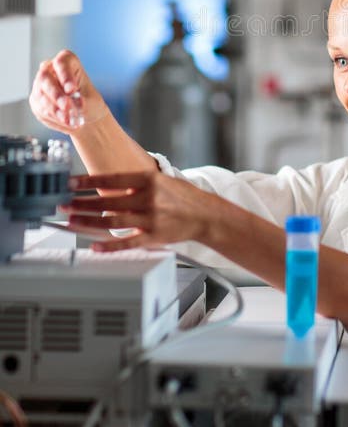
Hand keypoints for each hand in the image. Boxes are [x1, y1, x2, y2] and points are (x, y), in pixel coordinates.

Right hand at [29, 49, 108, 133]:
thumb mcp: (91, 100)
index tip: (72, 89)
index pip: (62, 62)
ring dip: (54, 109)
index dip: (65, 75)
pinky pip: (40, 108)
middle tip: (67, 107)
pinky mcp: (36, 101)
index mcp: (68, 62)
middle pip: (45, 78)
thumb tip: (76, 101)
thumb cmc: (89, 102)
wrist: (85, 118)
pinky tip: (63, 120)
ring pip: (40, 95)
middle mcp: (51, 71)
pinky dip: (52, 116)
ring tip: (68, 119)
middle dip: (56, 95)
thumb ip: (82, 100)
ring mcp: (41, 85)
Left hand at [59, 171, 209, 251]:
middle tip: (64, 204)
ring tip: (72, 221)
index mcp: (149, 180)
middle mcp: (148, 198)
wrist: (205, 215)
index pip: (112, 179)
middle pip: (108, 201)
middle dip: (82, 203)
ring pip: (113, 221)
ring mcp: (151, 219)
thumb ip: (136, 183)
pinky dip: (110, 246)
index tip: (70, 182)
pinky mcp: (153, 237)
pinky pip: (127, 242)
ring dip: (89, 222)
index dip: (89, 181)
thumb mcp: (161, 180)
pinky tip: (95, 246)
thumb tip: (107, 184)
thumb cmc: (181, 197)